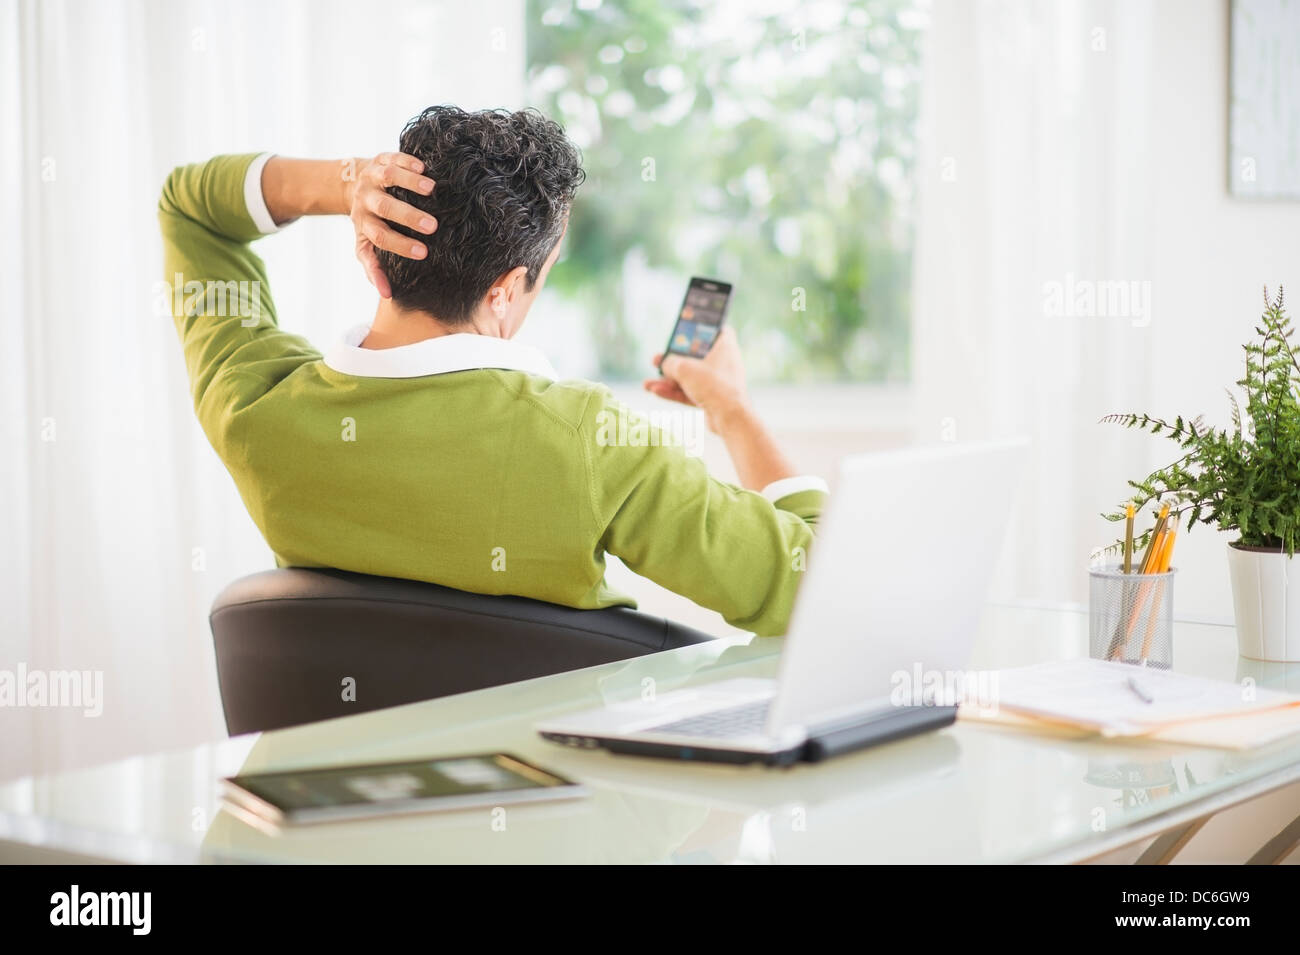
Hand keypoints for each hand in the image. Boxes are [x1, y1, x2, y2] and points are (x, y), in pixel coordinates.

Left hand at [346, 152, 437, 297]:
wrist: (352, 185)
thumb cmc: (369, 221)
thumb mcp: (365, 245)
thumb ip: (373, 268)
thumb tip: (387, 295)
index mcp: (364, 223)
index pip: (380, 237)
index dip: (399, 245)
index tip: (423, 253)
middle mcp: (367, 200)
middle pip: (384, 208)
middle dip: (408, 216)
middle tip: (432, 226)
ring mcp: (373, 178)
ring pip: (388, 177)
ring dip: (410, 183)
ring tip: (433, 190)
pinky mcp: (382, 159)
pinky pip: (393, 158)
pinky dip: (408, 162)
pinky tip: (425, 168)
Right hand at [644, 326, 750, 433]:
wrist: (729, 418)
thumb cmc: (713, 385)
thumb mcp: (685, 369)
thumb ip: (671, 363)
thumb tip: (664, 364)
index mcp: (725, 347)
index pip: (719, 331)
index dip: (704, 328)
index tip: (689, 329)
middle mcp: (723, 363)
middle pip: (695, 357)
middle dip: (674, 360)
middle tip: (657, 360)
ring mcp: (717, 382)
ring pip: (690, 378)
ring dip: (668, 380)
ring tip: (647, 384)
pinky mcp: (712, 399)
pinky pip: (690, 392)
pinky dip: (675, 393)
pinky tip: (656, 392)